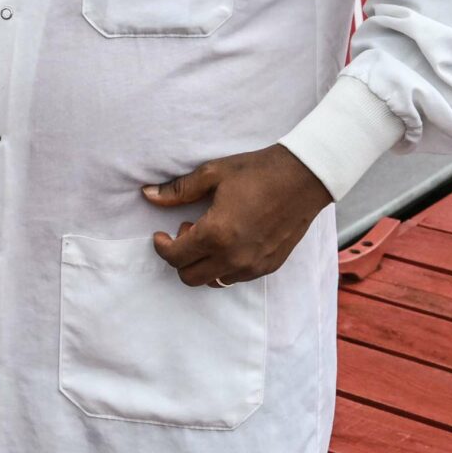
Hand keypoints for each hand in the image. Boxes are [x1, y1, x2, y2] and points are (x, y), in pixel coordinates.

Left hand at [144, 145, 333, 286]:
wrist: (303, 177)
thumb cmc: (258, 172)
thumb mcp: (213, 174)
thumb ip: (178, 190)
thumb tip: (148, 195)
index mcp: (216, 234)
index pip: (174, 257)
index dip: (161, 246)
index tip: (161, 234)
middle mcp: (233, 257)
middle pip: (189, 277)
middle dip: (180, 258)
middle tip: (188, 231)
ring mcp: (252, 266)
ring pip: (212, 281)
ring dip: (203, 264)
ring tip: (211, 236)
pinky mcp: (268, 267)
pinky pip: (235, 278)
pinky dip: (224, 266)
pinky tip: (231, 241)